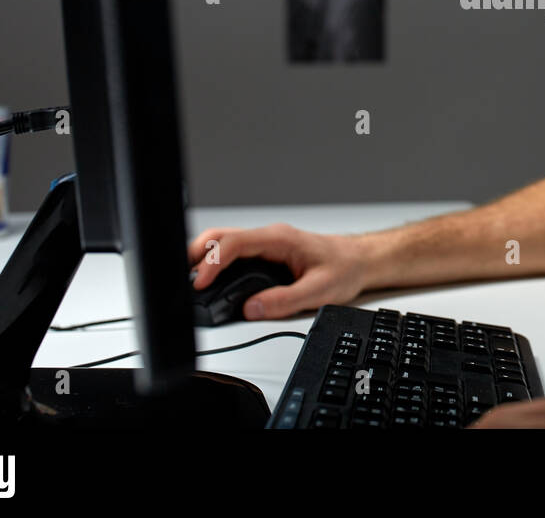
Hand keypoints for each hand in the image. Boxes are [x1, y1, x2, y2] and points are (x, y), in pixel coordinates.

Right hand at [187, 223, 369, 319]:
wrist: (359, 260)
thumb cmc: (344, 268)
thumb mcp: (319, 291)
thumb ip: (285, 301)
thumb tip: (252, 308)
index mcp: (280, 239)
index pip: (234, 243)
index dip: (212, 263)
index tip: (200, 283)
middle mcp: (269, 237)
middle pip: (220, 236)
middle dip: (197, 255)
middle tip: (184, 281)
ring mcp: (266, 244)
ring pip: (224, 242)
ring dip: (204, 258)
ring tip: (192, 283)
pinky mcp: (265, 253)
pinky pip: (234, 252)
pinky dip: (216, 263)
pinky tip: (211, 279)